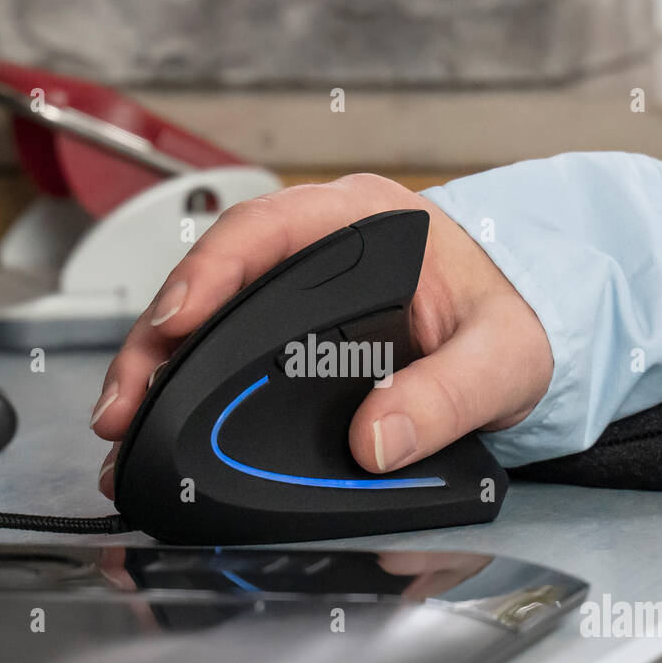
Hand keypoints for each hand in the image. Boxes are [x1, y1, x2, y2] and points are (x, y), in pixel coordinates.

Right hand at [90, 173, 552, 495]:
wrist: (536, 318)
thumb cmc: (521, 313)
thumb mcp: (504, 357)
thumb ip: (449, 396)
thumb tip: (375, 441)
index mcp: (366, 221)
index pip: (267, 229)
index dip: (209, 272)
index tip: (175, 320)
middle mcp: (320, 245)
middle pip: (214, 278)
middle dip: (158, 338)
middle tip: (126, 401)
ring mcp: (302, 287)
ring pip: (209, 314)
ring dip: (161, 365)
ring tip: (125, 422)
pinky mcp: (296, 328)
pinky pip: (228, 344)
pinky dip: (190, 381)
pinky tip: (165, 418)